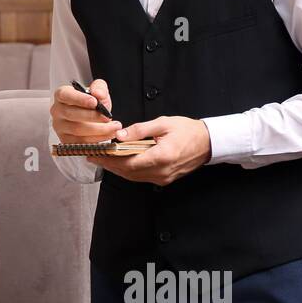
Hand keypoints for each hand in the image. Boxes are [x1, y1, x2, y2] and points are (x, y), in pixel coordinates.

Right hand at [51, 79, 123, 147]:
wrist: (91, 118)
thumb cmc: (91, 103)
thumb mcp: (97, 91)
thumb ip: (99, 88)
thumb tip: (98, 94)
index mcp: (61, 95)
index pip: (65, 95)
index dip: (79, 99)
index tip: (94, 102)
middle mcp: (57, 111)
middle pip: (71, 114)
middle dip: (92, 117)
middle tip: (108, 117)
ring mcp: (60, 127)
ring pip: (77, 130)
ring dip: (98, 130)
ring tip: (114, 127)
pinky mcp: (65, 140)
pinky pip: (81, 142)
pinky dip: (97, 139)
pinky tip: (108, 135)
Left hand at [91, 115, 211, 185]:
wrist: (208, 142)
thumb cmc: (188, 130)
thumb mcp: (163, 124)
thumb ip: (139, 130)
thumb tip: (119, 135)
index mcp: (161, 156)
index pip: (129, 162)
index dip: (110, 160)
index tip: (96, 154)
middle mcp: (162, 171)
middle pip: (128, 172)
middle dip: (109, 165)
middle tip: (93, 156)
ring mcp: (163, 177)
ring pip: (133, 177)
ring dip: (117, 169)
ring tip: (102, 159)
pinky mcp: (164, 179)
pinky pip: (141, 177)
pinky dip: (128, 171)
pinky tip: (119, 163)